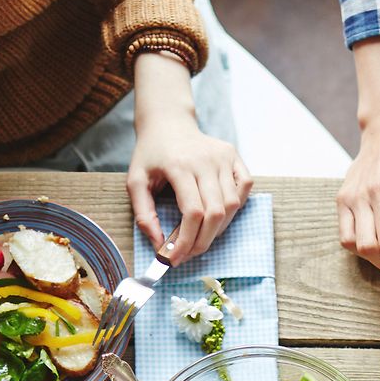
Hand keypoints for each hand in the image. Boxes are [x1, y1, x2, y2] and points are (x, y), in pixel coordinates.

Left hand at [128, 53, 250, 264]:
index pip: (192, 212)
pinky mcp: (234, 156)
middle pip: (216, 213)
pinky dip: (236, 206)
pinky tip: (220, 212)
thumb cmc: (152, 154)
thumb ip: (143, 214)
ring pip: (232, 205)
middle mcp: (205, 159)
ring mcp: (223, 157)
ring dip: (218, 228)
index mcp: (179, 164)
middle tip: (190, 253)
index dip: (187, 241)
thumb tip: (159, 244)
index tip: (176, 257)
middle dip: (203, 241)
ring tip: (202, 234)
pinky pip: (244, 189)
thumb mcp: (136, 181)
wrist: (167, 122)